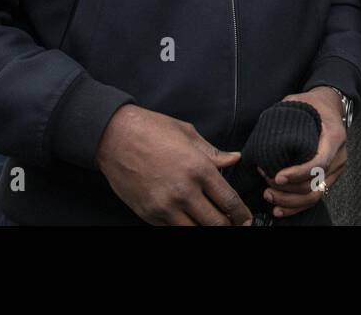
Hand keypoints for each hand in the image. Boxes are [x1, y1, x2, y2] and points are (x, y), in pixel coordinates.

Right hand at [95, 103, 250, 225]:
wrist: (114, 137)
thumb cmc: (152, 130)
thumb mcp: (188, 134)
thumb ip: (213, 152)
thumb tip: (235, 159)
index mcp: (198, 169)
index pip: (229, 201)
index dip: (241, 214)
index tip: (246, 219)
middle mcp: (183, 191)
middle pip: (216, 223)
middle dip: (229, 226)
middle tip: (234, 225)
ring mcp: (164, 206)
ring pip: (195, 231)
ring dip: (206, 229)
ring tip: (213, 224)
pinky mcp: (148, 214)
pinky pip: (173, 229)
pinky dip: (184, 226)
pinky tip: (189, 221)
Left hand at [261, 86, 348, 218]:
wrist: (330, 107)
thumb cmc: (313, 105)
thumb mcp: (299, 102)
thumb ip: (284, 115)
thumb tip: (263, 132)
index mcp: (334, 137)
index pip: (319, 162)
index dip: (298, 173)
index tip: (277, 176)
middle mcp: (339, 156)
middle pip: (315, 184)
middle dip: (287, 190)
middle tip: (266, 184)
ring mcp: (337, 169)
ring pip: (315, 195)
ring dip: (290, 201)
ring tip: (269, 196)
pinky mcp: (331, 177)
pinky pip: (315, 196)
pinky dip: (297, 206)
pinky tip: (279, 208)